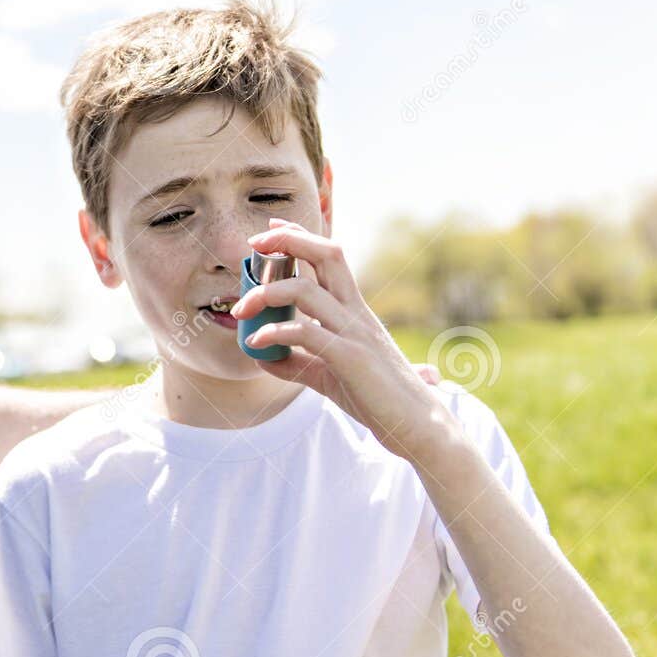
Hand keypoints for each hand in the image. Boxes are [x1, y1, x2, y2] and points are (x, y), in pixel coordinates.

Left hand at [228, 219, 460, 463]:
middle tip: (254, 246)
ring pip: (306, 292)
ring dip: (266, 293)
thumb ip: (298, 364)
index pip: (329, 257)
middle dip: (288, 241)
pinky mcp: (350, 358)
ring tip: (241, 309)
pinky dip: (276, 333)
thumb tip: (264, 358)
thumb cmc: (377, 398)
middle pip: (326, 255)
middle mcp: (356, 313)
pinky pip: (307, 334)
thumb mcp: (330, 375)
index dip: (300, 237)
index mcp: (354, 310)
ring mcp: (354, 333)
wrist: (415, 426)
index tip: (271, 230)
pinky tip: (257, 342)